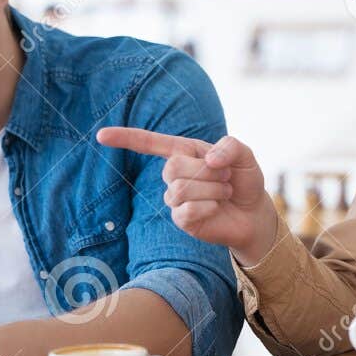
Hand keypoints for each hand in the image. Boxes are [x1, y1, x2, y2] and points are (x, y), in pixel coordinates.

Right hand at [94, 127, 276, 262]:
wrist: (253, 212)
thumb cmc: (244, 179)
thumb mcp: (244, 155)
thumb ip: (229, 147)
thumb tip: (208, 159)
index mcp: (184, 151)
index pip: (149, 142)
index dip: (125, 138)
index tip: (101, 135)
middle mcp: (174, 174)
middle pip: (171, 168)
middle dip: (206, 171)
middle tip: (225, 176)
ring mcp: (175, 198)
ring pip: (180, 190)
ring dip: (212, 189)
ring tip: (224, 191)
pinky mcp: (181, 219)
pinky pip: (187, 211)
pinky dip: (209, 206)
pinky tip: (216, 207)